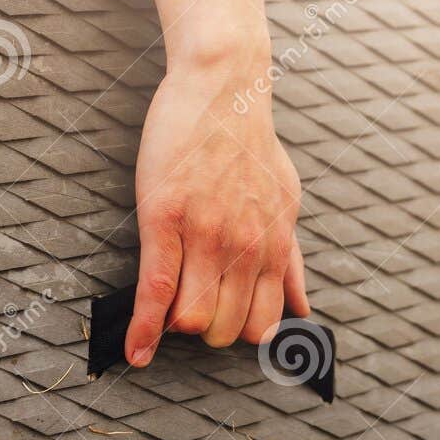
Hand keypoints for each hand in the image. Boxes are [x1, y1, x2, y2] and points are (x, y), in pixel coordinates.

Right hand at [125, 41, 309, 364]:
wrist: (224, 88)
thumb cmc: (250, 144)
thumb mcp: (286, 203)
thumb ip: (292, 260)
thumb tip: (303, 309)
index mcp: (276, 246)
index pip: (263, 325)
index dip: (237, 332)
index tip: (220, 321)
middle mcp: (247, 247)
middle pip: (227, 330)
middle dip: (205, 329)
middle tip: (189, 304)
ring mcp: (206, 233)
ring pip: (193, 318)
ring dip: (175, 324)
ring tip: (166, 305)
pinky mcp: (165, 217)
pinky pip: (156, 290)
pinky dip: (143, 330)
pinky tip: (136, 351)